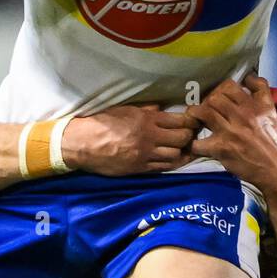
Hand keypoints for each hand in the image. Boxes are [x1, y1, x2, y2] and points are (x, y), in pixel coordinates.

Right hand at [61, 103, 199, 174]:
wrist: (81, 143)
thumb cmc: (101, 122)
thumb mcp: (124, 109)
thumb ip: (145, 109)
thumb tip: (161, 109)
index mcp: (146, 119)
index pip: (179, 120)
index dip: (191, 121)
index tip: (194, 121)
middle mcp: (149, 137)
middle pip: (182, 138)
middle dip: (189, 136)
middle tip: (190, 135)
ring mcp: (145, 155)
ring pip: (175, 154)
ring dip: (181, 151)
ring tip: (183, 148)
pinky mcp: (139, 168)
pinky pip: (163, 167)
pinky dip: (172, 163)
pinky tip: (175, 159)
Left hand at [187, 75, 276, 188]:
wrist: (274, 168)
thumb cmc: (271, 139)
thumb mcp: (271, 111)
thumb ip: (261, 91)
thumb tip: (248, 76)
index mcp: (254, 105)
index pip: (229, 86)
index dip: (219, 89)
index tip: (218, 96)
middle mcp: (242, 116)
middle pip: (214, 98)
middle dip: (206, 102)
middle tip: (204, 109)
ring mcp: (230, 132)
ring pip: (203, 113)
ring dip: (194, 115)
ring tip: (194, 120)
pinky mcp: (221, 149)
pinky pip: (198, 143)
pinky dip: (194, 144)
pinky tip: (196, 144)